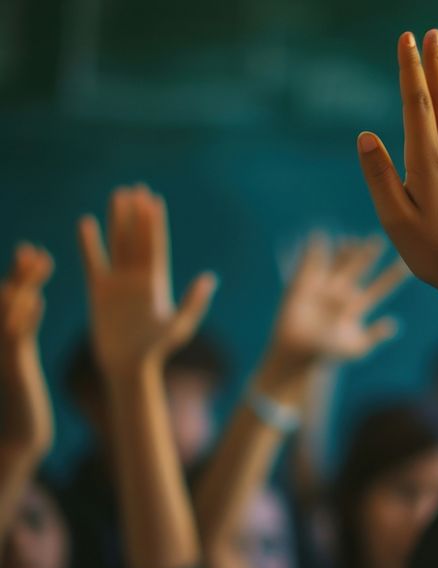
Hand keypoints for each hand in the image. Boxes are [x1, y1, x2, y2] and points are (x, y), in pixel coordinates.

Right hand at [0, 244, 54, 450]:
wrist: (16, 435)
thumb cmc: (18, 397)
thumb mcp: (18, 358)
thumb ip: (21, 331)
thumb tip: (30, 301)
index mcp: (1, 336)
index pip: (6, 299)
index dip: (18, 275)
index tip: (31, 251)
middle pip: (4, 300)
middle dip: (19, 275)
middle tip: (32, 250)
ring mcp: (0, 354)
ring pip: (8, 313)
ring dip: (24, 287)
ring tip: (40, 265)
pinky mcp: (11, 369)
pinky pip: (16, 339)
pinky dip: (25, 318)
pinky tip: (36, 301)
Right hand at [78, 185, 216, 375]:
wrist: (129, 365)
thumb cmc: (158, 349)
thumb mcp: (180, 325)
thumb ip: (193, 302)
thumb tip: (209, 278)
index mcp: (158, 282)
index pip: (155, 246)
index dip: (154, 223)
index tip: (154, 200)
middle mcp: (138, 277)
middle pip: (137, 239)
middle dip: (137, 215)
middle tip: (136, 188)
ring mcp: (118, 282)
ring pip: (117, 244)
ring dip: (116, 221)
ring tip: (117, 196)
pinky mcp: (99, 290)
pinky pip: (93, 261)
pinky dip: (89, 244)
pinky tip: (86, 223)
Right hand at [265, 234, 407, 371]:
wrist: (298, 352)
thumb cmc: (329, 353)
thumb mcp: (357, 349)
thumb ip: (374, 336)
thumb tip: (394, 325)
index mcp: (358, 305)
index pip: (380, 288)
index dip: (392, 276)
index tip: (407, 265)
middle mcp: (343, 291)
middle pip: (359, 270)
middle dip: (367, 256)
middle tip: (378, 239)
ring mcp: (324, 286)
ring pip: (337, 264)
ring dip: (344, 252)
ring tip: (350, 240)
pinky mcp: (303, 284)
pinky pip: (309, 265)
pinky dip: (313, 251)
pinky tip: (318, 237)